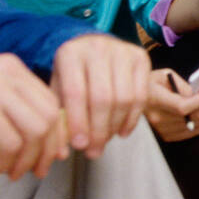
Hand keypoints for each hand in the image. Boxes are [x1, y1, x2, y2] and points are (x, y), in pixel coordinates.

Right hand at [0, 55, 70, 180]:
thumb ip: (9, 101)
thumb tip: (40, 130)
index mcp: (9, 66)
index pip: (51, 100)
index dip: (56, 132)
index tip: (51, 154)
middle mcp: (6, 73)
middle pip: (49, 116)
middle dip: (47, 149)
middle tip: (36, 169)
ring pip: (35, 131)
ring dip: (28, 159)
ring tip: (13, 171)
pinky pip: (11, 143)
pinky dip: (8, 161)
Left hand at [51, 33, 151, 161]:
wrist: (91, 46)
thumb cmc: (72, 73)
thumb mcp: (58, 89)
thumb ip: (59, 117)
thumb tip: (62, 152)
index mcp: (70, 53)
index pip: (76, 93)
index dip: (78, 122)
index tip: (79, 146)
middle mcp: (97, 47)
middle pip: (102, 98)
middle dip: (99, 130)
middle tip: (94, 151)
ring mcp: (122, 51)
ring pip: (124, 99)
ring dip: (115, 127)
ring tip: (106, 141)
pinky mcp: (141, 57)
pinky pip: (140, 96)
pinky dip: (132, 119)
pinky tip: (121, 132)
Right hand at [145, 68, 198, 141]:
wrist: (135, 96)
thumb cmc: (150, 82)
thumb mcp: (164, 74)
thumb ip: (181, 84)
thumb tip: (197, 93)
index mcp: (154, 100)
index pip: (183, 106)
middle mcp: (157, 118)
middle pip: (193, 116)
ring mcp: (162, 129)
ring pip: (196, 124)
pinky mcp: (166, 135)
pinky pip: (192, 131)